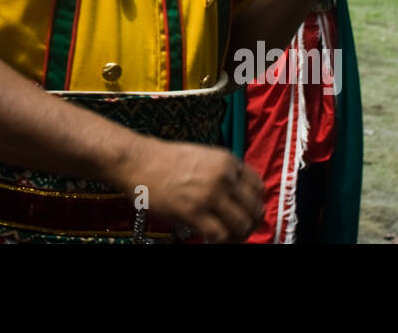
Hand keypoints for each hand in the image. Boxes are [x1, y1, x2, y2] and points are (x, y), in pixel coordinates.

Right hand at [114, 137, 262, 242]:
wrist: (138, 161)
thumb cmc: (165, 159)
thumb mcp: (203, 156)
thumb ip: (222, 173)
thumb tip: (237, 196)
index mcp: (227, 161)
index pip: (259, 188)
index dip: (254, 203)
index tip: (247, 212)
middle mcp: (223, 177)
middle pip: (254, 209)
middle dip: (250, 223)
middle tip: (239, 230)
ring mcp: (209, 194)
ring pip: (241, 225)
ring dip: (237, 235)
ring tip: (227, 237)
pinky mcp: (193, 211)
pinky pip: (220, 235)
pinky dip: (220, 241)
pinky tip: (211, 238)